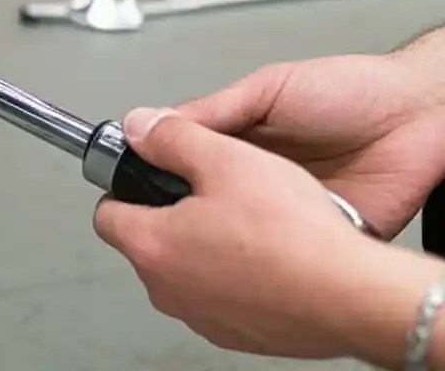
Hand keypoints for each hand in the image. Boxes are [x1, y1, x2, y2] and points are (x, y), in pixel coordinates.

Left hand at [94, 108, 380, 359]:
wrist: (354, 296)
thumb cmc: (294, 235)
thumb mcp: (227, 158)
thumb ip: (173, 137)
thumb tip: (141, 126)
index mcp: (151, 245)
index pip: (106, 213)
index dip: (126, 186)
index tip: (147, 174)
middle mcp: (168, 289)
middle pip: (148, 242)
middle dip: (172, 214)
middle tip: (213, 191)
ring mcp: (204, 318)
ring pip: (188, 271)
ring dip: (208, 246)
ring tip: (252, 222)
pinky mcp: (241, 334)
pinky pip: (226, 296)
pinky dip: (239, 276)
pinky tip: (273, 255)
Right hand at [177, 54, 444, 237]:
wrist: (423, 116)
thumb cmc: (355, 90)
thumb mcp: (269, 88)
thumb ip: (213, 109)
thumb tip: (151, 120)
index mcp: (241, 137)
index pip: (185, 159)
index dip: (160, 171)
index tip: (134, 184)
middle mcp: (260, 176)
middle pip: (207, 201)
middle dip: (189, 211)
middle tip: (173, 216)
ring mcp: (289, 207)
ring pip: (242, 231)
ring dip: (230, 234)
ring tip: (215, 233)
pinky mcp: (320, 233)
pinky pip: (285, 250)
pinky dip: (273, 254)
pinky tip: (261, 249)